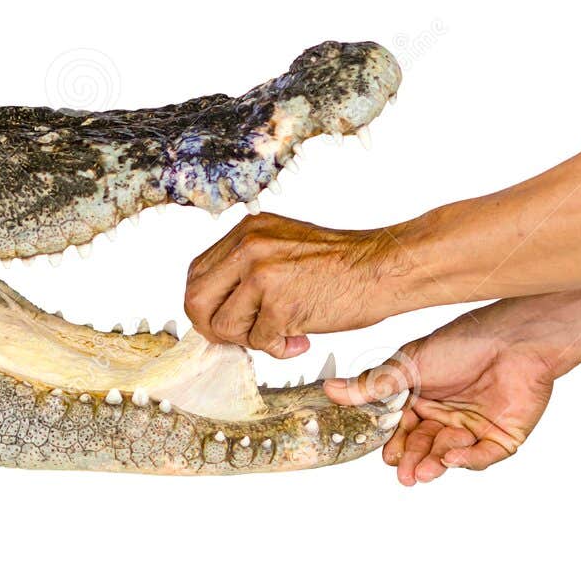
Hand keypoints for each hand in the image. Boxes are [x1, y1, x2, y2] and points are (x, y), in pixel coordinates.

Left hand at [183, 212, 408, 356]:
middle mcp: (249, 247)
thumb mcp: (281, 246)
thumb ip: (246, 267)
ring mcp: (263, 275)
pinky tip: (302, 338)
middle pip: (196, 300)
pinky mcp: (281, 304)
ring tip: (281, 333)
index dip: (207, 305)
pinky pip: (259, 342)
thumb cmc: (338, 264)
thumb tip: (212, 307)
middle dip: (214, 327)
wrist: (384, 267)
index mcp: (246, 231)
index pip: (197, 274)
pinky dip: (279, 350)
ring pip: (223, 326)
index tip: (227, 319)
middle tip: (243, 336)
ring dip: (250, 340)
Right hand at [322, 308, 558, 485]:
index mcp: (421, 397)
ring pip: (449, 454)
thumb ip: (372, 384)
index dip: (393, 443)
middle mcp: (445, 414)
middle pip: (423, 445)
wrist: (515, 338)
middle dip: (413, 460)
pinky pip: (482, 456)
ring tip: (426, 472)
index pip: (400, 428)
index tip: (385, 456)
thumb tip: (329, 389)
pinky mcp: (502, 436)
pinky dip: (467, 461)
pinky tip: (452, 460)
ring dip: (436, 463)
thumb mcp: (409, 365)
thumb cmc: (463, 342)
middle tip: (405, 474)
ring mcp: (473, 426)